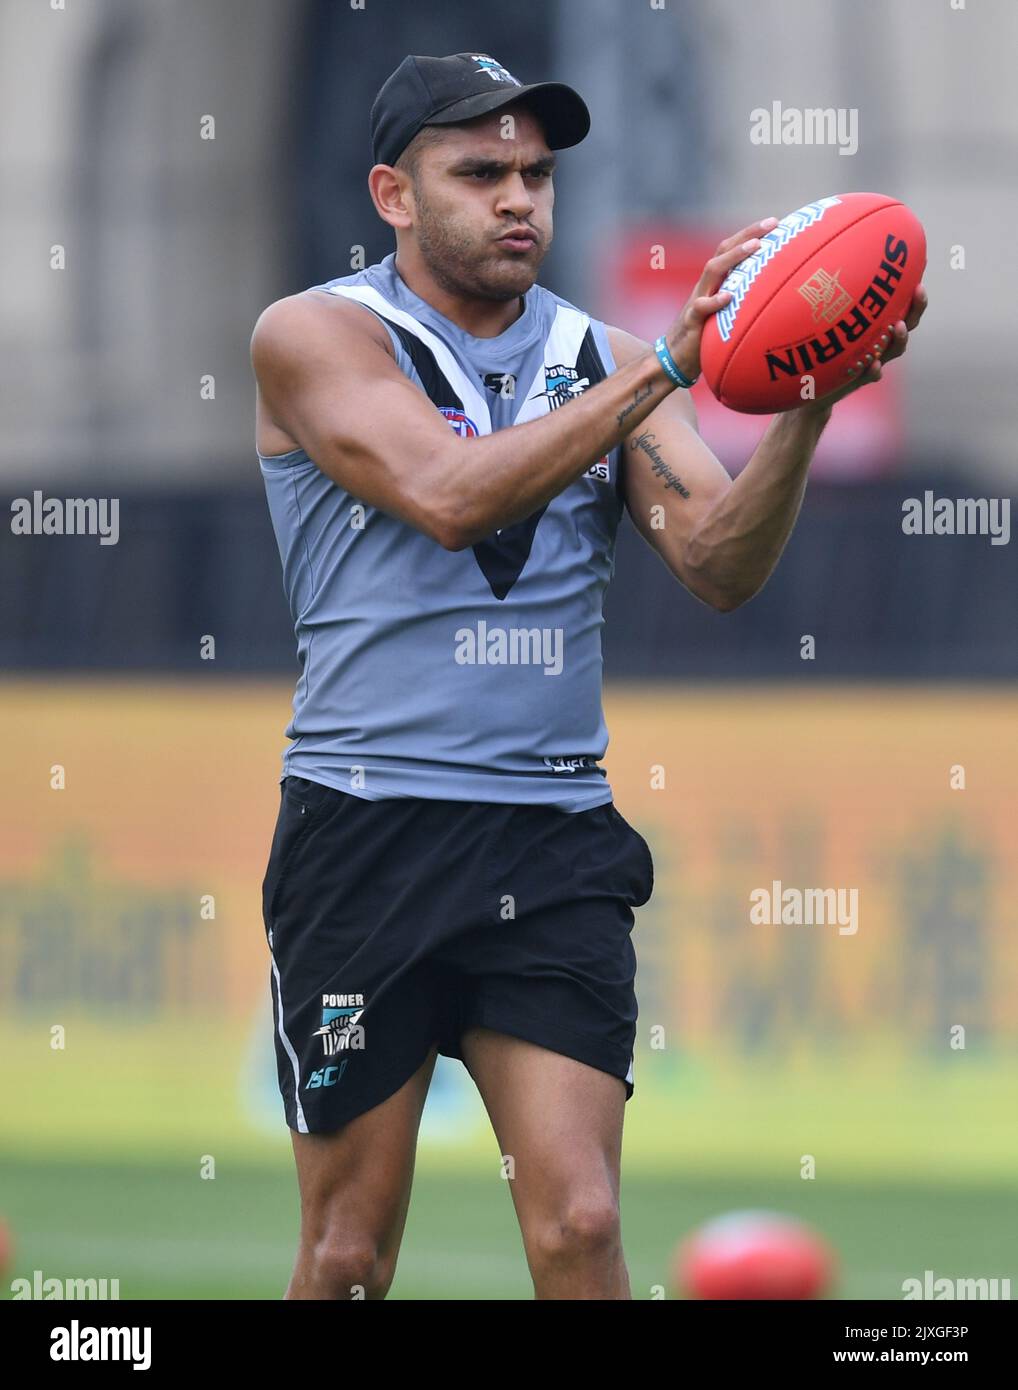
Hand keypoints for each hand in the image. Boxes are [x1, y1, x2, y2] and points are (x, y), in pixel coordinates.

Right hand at [662, 217, 779, 381]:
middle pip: (723, 250)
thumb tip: (777, 299)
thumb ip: (743, 302)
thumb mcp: (727, 315)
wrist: (674, 359)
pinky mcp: (691, 321)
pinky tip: (729, 295)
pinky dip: (714, 301)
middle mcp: (706, 285)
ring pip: (713, 271)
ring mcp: (697, 300)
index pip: (731, 249)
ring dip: (734, 256)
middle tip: (773, 223)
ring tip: (756, 246)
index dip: (751, 233)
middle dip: (748, 233)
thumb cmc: (706, 338)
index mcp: (715, 282)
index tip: (776, 222)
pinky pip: (700, 307)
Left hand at [797, 284, 928, 416]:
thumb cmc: (821, 348)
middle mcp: (880, 342)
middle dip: (915, 308)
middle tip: (919, 291)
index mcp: (877, 326)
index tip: (918, 276)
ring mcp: (872, 360)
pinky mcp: (859, 378)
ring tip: (897, 326)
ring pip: (895, 349)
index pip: (902, 307)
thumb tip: (823, 259)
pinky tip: (874, 364)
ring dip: (899, 337)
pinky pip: (872, 374)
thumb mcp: (827, 322)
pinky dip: (875, 369)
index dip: (913, 293)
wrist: (813, 387)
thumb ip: (832, 300)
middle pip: (906, 324)